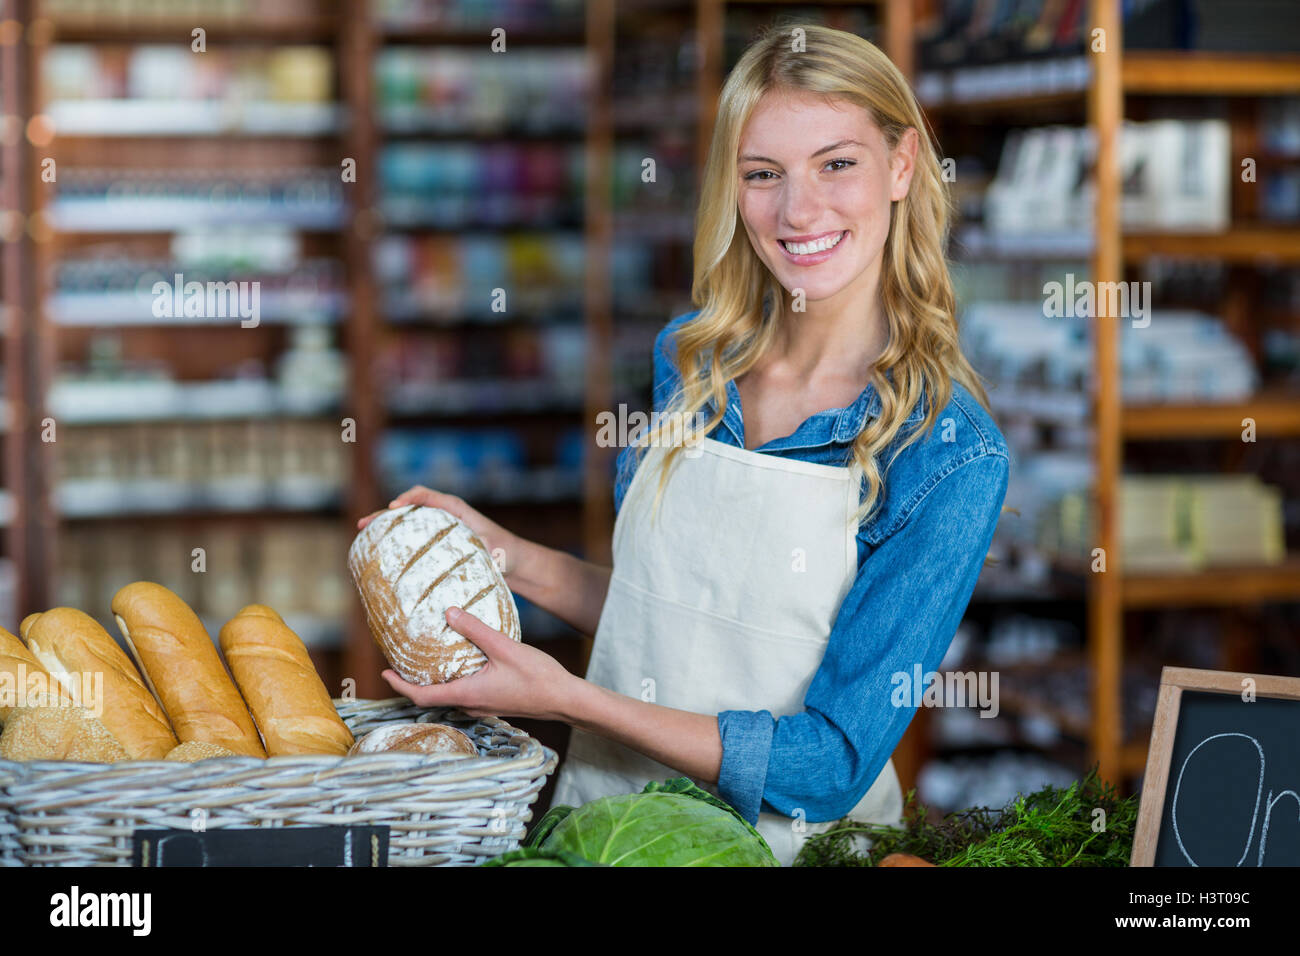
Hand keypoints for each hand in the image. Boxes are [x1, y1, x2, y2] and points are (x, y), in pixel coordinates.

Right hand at [357, 485, 524, 575]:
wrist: (512, 560)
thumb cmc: (505, 553)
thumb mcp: (497, 551)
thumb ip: (488, 551)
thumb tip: (478, 557)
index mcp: (457, 510)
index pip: (428, 496)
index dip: (409, 498)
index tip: (394, 508)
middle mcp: (446, 514)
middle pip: (410, 505)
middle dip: (386, 513)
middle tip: (363, 524)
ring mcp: (440, 525)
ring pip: (408, 519)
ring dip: (386, 524)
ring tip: (363, 532)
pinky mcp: (438, 538)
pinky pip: (412, 532)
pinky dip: (395, 535)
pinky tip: (380, 548)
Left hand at [380, 607, 575, 721]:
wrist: (565, 699)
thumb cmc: (538, 677)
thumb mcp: (504, 647)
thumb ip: (475, 629)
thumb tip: (448, 613)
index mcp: (467, 694)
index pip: (422, 696)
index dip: (399, 685)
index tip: (384, 672)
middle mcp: (471, 705)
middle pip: (432, 698)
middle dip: (413, 683)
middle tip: (402, 663)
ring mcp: (484, 707)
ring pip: (450, 697)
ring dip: (435, 682)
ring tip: (428, 661)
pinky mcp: (495, 703)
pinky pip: (466, 695)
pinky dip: (454, 681)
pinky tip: (462, 664)